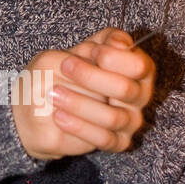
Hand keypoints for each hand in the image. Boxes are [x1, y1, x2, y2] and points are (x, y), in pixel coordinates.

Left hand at [51, 27, 155, 143]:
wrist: (44, 104)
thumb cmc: (69, 72)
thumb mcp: (83, 49)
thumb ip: (105, 41)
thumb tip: (122, 43)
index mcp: (139, 70)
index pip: (139, 66)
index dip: (115, 58)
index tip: (92, 51)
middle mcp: (141, 96)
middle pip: (125, 89)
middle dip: (91, 76)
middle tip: (65, 66)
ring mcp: (131, 121)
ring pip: (112, 117)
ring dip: (80, 104)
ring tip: (54, 94)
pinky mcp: (119, 142)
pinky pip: (104, 139)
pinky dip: (79, 127)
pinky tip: (59, 116)